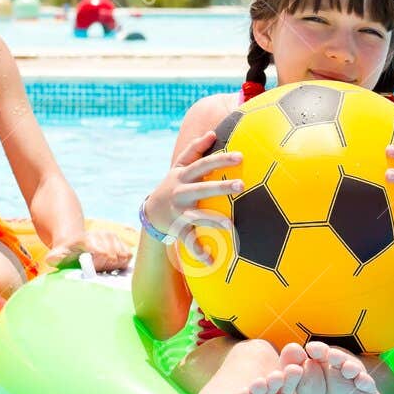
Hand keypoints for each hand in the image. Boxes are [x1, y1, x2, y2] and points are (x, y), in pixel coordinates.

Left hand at [43, 228, 133, 273]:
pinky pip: (128, 256)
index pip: (104, 254)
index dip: (99, 265)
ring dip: (114, 266)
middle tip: (97, 269)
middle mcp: (103, 235)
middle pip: (114, 257)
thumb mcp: (57, 256)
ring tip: (103, 266)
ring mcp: (113, 237)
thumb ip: (55, 257)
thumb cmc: (67, 254)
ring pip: (123, 256)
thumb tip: (52, 259)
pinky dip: (121, 263)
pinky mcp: (121, 242)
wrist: (75, 243)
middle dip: (106, 267)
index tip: (92, 269)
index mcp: (89, 239)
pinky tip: (111, 265)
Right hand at [146, 129, 241, 265]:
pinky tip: (212, 260)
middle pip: (202, 187)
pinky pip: (189, 241)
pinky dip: (199, 252)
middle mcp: (181, 192)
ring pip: (197, 216)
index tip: (240, 156)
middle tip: (242, 185)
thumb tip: (212, 132)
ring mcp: (179, 212)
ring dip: (213, 221)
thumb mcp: (180, 166)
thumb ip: (195, 149)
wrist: (151, 210)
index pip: (203, 164)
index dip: (220, 159)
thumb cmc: (174, 184)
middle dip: (221, 186)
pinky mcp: (178, 229)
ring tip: (231, 226)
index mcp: (183, 175)